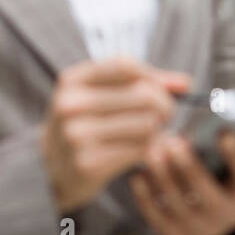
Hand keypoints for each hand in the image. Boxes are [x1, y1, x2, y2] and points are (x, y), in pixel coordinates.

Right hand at [40, 57, 191, 211]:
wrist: (49, 169)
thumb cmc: (84, 125)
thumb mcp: (99, 95)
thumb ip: (142, 83)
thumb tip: (185, 84)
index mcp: (71, 81)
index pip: (125, 65)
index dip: (153, 77)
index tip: (163, 89)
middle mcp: (71, 105)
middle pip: (143, 95)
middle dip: (164, 105)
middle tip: (164, 115)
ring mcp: (78, 136)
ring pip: (147, 124)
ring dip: (158, 130)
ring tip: (151, 133)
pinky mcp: (89, 164)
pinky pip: (140, 149)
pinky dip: (150, 149)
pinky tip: (142, 149)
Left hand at [129, 123, 234, 234]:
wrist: (211, 213)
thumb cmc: (226, 173)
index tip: (224, 133)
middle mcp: (230, 217)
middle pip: (209, 196)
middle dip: (190, 169)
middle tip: (173, 142)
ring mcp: (204, 232)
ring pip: (180, 207)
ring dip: (163, 180)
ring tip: (150, 153)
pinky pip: (159, 220)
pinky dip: (146, 198)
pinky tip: (138, 175)